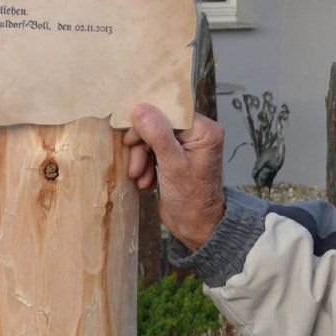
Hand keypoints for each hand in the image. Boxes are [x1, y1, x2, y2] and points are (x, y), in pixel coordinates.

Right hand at [123, 105, 226, 250]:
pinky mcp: (175, 156)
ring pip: (152, 139)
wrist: (196, 226)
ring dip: (141, 159)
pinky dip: (146, 165)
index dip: (146, 124)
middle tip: (135, 168)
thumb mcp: (172, 166)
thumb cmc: (191, 199)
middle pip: (157, 125)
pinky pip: (153, 151)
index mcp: (204, 130)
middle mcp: (197, 133)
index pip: (168, 113)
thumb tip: (141, 109)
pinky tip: (147, 182)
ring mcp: (185, 145)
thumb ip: (157, 135)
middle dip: (142, 147)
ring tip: (140, 178)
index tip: (131, 139)